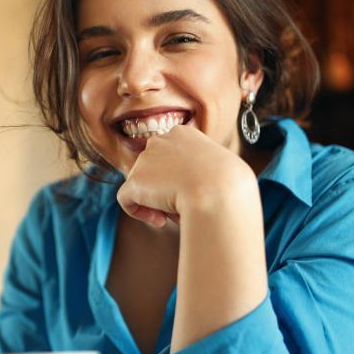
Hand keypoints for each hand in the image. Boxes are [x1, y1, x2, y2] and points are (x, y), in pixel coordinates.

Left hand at [116, 126, 255, 227]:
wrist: (219, 191)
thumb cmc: (227, 185)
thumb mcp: (217, 171)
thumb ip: (198, 172)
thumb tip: (187, 186)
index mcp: (182, 134)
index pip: (170, 156)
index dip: (176, 176)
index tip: (190, 191)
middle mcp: (160, 141)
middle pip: (153, 170)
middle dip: (164, 189)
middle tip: (182, 205)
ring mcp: (145, 160)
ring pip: (142, 186)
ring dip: (155, 202)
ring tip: (176, 212)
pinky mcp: (135, 181)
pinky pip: (126, 200)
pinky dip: (139, 212)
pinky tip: (160, 220)